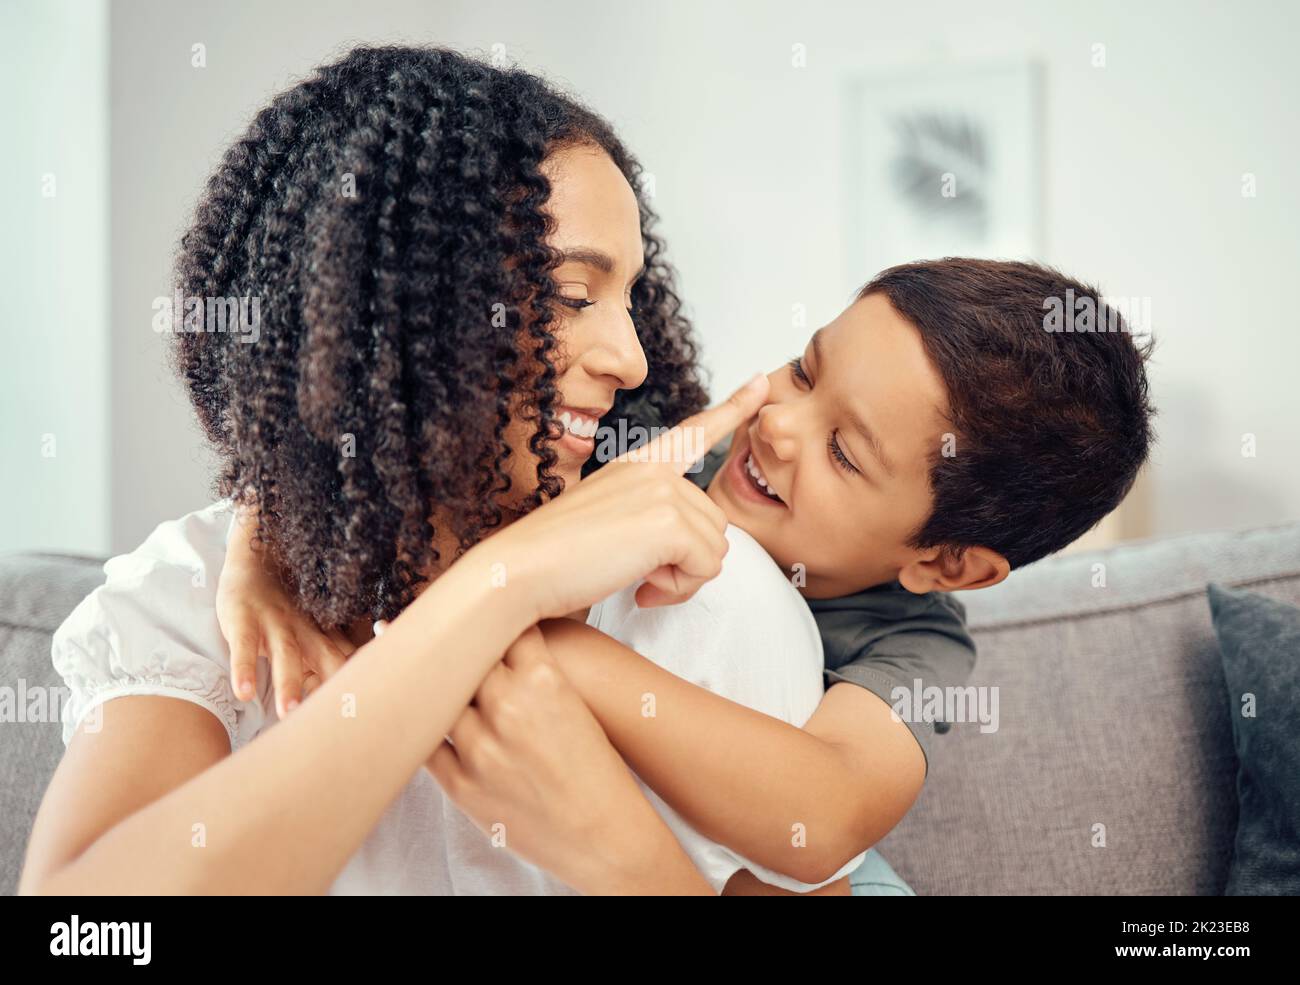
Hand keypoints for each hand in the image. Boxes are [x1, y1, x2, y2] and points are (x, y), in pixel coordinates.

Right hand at [216, 508, 352, 716]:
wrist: (256, 558)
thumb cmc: (288, 611)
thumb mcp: (314, 633)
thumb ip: (334, 660)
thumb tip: (358, 695)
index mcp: (328, 637)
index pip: (354, 662)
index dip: (368, 680)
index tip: (381, 709)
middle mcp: (307, 631)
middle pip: (328, 660)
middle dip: (334, 690)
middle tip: (339, 724)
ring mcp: (276, 623)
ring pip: (286, 655)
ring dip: (288, 684)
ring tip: (287, 715)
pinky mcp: (244, 618)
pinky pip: (243, 646)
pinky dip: (243, 668)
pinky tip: (244, 692)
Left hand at [426, 622, 707, 893]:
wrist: (607, 836)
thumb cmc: (601, 770)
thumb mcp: (578, 704)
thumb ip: (539, 670)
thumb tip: (507, 641)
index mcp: (545, 678)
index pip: (503, 626)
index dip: (491, 619)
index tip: (482, 614)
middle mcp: (508, 707)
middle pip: (464, 655)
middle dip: (459, 647)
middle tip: (444, 632)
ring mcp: (480, 748)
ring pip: (439, 696)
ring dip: (437, 684)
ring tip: (423, 668)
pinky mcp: (462, 784)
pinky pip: (428, 745)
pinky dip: (427, 729)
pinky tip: (425, 716)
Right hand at [479, 374, 769, 621]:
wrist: (521, 569)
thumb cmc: (556, 557)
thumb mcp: (610, 524)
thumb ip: (652, 521)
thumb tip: (693, 550)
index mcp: (637, 464)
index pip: (693, 432)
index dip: (733, 408)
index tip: (761, 382)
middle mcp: (653, 470)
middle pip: (714, 524)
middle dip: (687, 562)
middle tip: (642, 575)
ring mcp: (662, 491)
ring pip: (715, 549)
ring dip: (683, 578)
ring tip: (636, 578)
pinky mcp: (668, 521)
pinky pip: (705, 568)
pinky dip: (678, 589)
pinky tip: (641, 586)